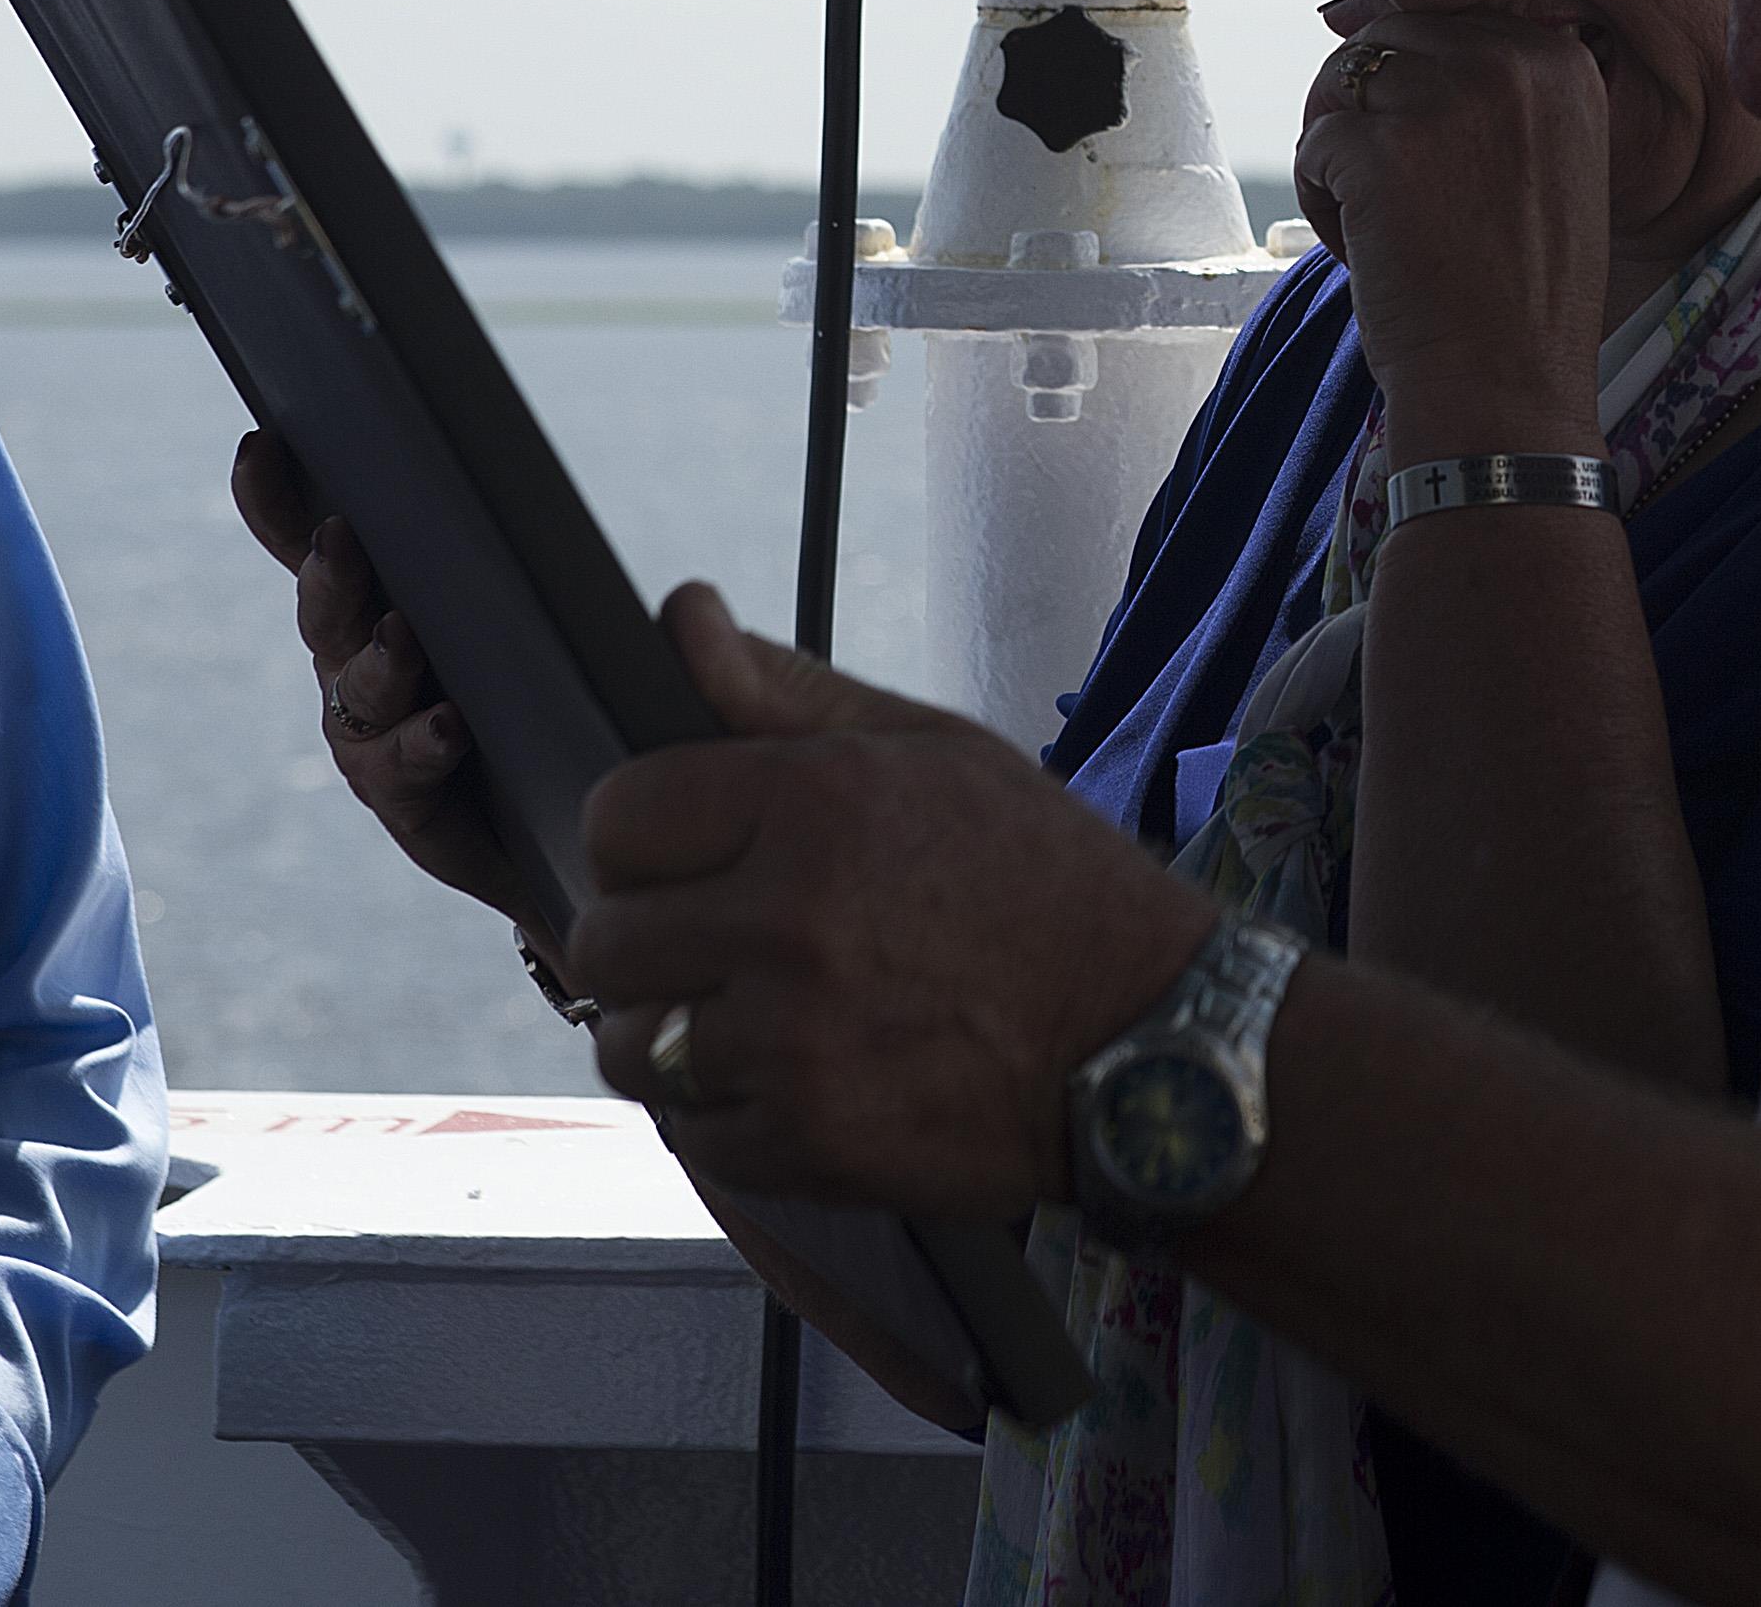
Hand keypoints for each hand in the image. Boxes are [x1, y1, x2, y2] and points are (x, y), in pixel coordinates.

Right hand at [232, 434, 531, 933]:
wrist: (570, 820)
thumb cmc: (554, 696)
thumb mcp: (551, 622)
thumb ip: (545, 574)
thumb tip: (633, 552)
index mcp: (376, 601)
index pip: (312, 542)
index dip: (277, 499)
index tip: (261, 444)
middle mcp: (356, 665)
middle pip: (327, 611)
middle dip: (329, 574)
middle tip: (341, 536)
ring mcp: (371, 736)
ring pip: (357, 691)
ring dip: (376, 662)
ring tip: (401, 635)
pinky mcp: (407, 802)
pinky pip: (403, 769)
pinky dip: (422, 743)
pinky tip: (448, 724)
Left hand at [569, 583, 1213, 1216]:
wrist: (1154, 1045)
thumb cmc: (1047, 885)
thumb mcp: (937, 752)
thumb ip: (790, 692)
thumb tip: (683, 617)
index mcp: (818, 801)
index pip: (620, 814)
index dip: (642, 836)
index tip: (681, 856)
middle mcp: (792, 919)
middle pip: (606, 937)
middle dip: (648, 937)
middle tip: (716, 941)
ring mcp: (794, 1041)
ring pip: (631, 1044)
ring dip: (672, 1034)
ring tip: (749, 1015)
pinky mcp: (808, 1142)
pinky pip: (690, 1130)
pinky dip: (723, 1112)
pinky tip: (794, 1077)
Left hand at [1293, 0, 1609, 452]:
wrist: (1509, 389)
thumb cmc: (1517, 291)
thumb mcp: (1543, 160)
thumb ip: (1481, 85)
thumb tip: (1344, 16)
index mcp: (1559, 60)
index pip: (1442, 25)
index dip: (1413, 95)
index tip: (1431, 170)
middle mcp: (1511, 62)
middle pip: (1383, 43)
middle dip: (1369, 119)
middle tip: (1398, 204)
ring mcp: (1445, 100)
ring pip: (1339, 85)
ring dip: (1341, 155)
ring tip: (1381, 227)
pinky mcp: (1381, 149)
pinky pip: (1313, 144)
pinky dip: (1320, 201)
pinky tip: (1367, 254)